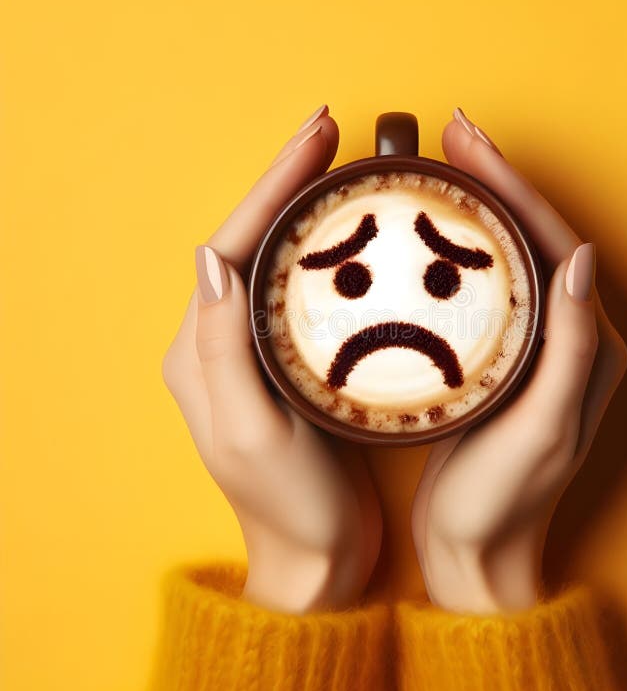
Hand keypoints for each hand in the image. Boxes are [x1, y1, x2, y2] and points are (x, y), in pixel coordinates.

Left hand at [162, 107, 381, 613]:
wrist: (316, 556)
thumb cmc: (286, 502)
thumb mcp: (252, 429)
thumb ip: (225, 347)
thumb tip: (212, 258)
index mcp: (202, 349)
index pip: (232, 244)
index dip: (272, 186)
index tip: (315, 138)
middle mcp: (222, 341)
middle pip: (254, 240)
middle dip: (289, 182)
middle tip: (332, 134)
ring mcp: (258, 351)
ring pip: (282, 258)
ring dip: (310, 210)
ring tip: (347, 171)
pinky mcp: (293, 364)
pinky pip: (308, 291)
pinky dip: (331, 254)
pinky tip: (360, 237)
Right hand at [411, 109, 626, 613]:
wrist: (476, 549)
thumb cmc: (504, 501)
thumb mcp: (541, 429)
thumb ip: (569, 347)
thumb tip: (580, 257)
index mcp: (586, 343)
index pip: (553, 241)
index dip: (512, 186)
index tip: (469, 143)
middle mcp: (564, 335)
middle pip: (530, 236)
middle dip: (493, 180)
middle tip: (448, 134)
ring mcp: (528, 343)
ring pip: (503, 253)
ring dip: (473, 204)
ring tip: (435, 166)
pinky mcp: (495, 356)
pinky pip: (480, 284)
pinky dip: (454, 247)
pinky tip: (423, 231)